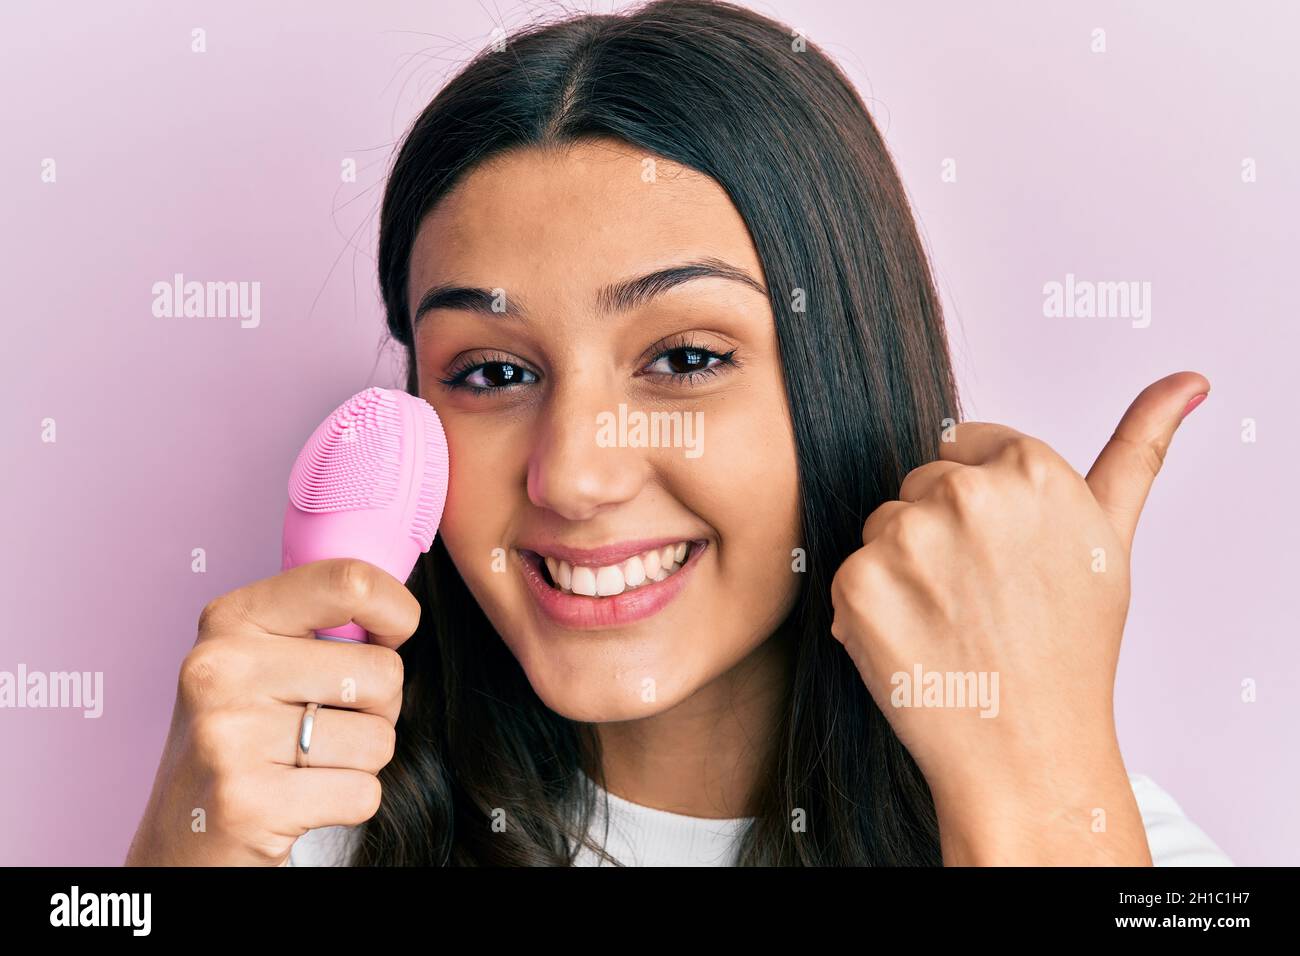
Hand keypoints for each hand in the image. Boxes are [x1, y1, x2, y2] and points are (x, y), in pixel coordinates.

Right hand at [124, 558, 419, 865]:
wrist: (182, 837)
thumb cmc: (243, 739)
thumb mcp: (261, 660)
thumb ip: (320, 623)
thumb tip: (400, 614)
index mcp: (231, 620)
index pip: (348, 581)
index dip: (396, 611)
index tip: (392, 636)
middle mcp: (222, 670)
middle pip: (381, 672)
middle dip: (379, 707)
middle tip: (330, 723)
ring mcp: (230, 737)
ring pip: (379, 738)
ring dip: (362, 760)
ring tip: (310, 763)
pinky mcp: (248, 803)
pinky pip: (364, 792)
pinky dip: (349, 801)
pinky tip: (303, 799)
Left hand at [829, 371, 1209, 863]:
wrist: (1027, 749)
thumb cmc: (1071, 646)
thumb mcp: (1112, 538)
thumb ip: (1137, 450)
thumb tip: (1188, 382)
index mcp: (1028, 468)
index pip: (964, 445)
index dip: (977, 501)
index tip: (996, 553)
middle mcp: (966, 492)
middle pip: (919, 484)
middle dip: (939, 531)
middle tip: (980, 597)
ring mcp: (908, 537)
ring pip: (883, 526)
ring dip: (901, 567)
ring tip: (950, 622)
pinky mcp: (859, 581)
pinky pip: (852, 573)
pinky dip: (870, 608)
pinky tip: (914, 643)